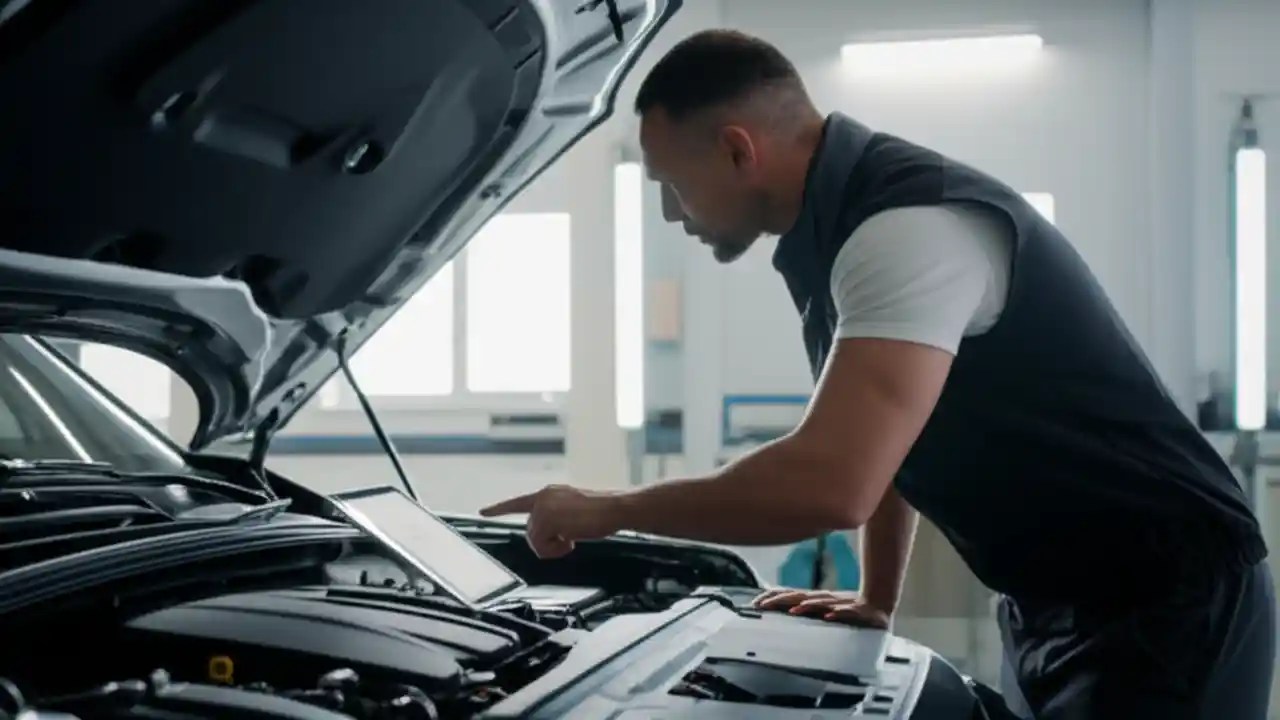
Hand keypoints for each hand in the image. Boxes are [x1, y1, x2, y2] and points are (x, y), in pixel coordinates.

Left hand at [480, 484, 622, 558]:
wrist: (615, 508)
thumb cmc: (602, 511)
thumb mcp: (572, 510)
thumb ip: (555, 517)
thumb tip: (548, 535)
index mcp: (548, 493)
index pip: (519, 502)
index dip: (499, 508)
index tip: (482, 512)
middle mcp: (542, 498)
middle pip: (530, 531)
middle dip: (547, 542)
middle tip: (569, 540)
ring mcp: (544, 508)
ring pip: (535, 540)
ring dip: (553, 546)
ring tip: (572, 539)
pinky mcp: (548, 520)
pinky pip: (542, 546)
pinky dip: (555, 550)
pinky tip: (571, 541)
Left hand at [753, 588, 890, 628]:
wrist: (878, 606)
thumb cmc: (846, 610)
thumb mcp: (821, 609)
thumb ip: (803, 610)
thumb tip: (780, 612)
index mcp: (815, 598)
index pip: (790, 595)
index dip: (772, 597)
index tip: (754, 603)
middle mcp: (825, 598)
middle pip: (800, 597)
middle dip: (781, 600)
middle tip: (764, 605)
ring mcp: (841, 603)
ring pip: (822, 602)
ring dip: (809, 605)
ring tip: (795, 610)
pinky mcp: (858, 611)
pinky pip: (848, 612)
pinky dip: (839, 613)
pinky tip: (830, 615)